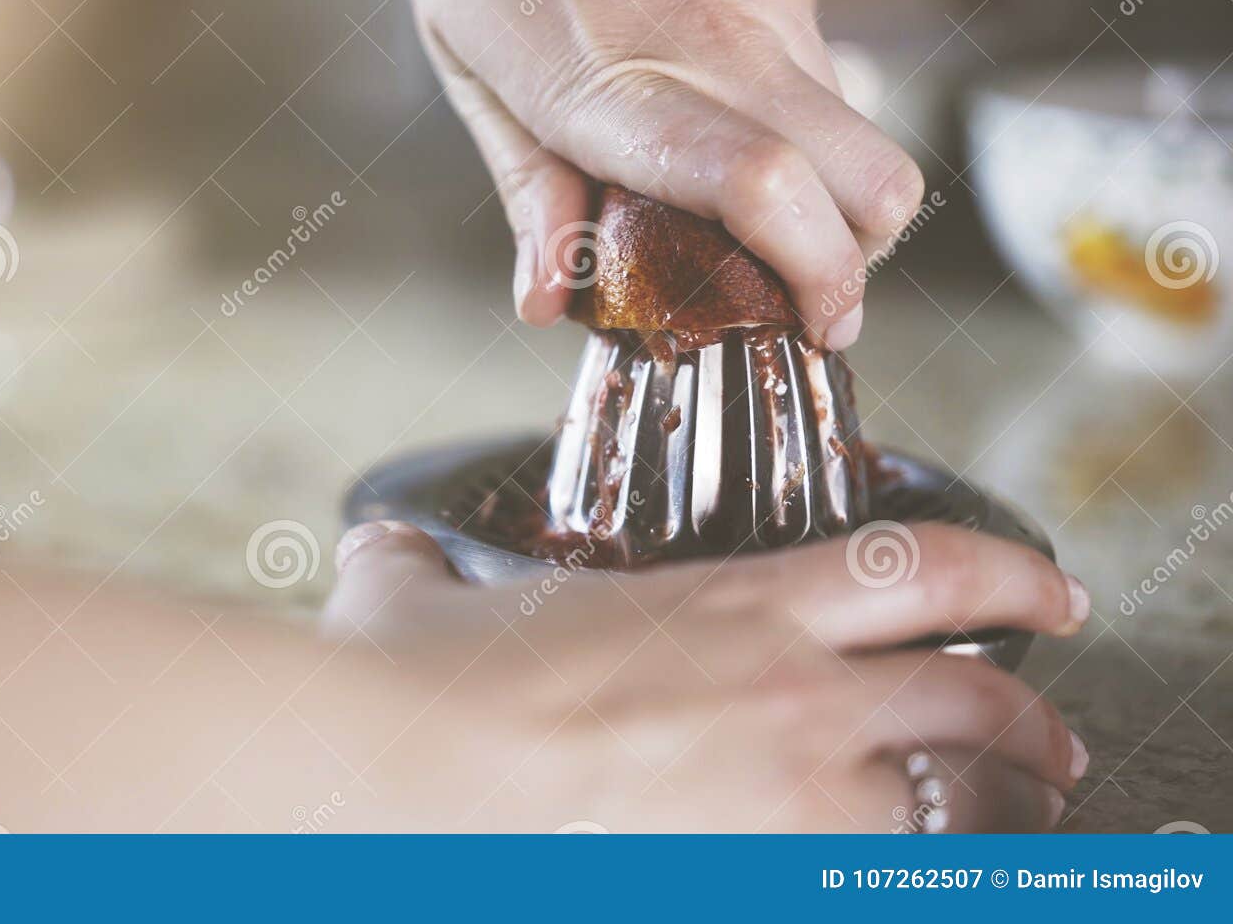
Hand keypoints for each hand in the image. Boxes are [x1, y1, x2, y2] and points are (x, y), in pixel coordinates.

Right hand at [324, 520, 1089, 831]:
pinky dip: (916, 871)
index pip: (918, 566)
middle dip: (1031, 722)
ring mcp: (784, 792)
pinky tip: (913, 873)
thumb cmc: (417, 683)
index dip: (1011, 572)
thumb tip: (381, 553)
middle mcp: (786, 690)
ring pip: (956, 801)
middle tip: (1050, 743)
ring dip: (1003, 810)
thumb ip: (413, 565)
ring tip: (1020, 821)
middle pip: (971, 694)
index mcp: (728, 604)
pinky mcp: (759, 871)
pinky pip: (888, 879)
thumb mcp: (414, 595)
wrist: (404, 765)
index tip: (1049, 589)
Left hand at [394, 0, 923, 346]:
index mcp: (617, 82)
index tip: (819, 328)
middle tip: (808, 288)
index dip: (815, 274)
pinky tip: (720, 96)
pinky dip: (792, 109)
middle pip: (869, 174)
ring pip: (850, 121)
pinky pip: (818, 61)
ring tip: (742, 194)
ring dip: (821, 182)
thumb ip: (527, 188)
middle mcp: (719, 34)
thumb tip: (550, 297)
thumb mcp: (470, 68)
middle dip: (857, 254)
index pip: (761, 186)